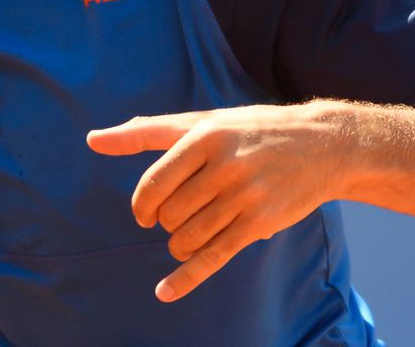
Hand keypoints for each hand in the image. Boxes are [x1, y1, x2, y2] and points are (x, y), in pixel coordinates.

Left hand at [86, 102, 350, 302]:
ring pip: (188, 238)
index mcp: (205, 137)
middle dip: (166, 223)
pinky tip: (164, 292)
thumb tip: (92, 139)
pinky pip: (214, 257)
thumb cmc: (251, 131)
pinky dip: (185, 278)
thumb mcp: (203, 122)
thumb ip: (146, 131)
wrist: (323, 145)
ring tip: (191, 233)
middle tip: (179, 216)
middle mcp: (224, 166)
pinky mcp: (260, 223)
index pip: (154, 183)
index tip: (145, 214)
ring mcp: (244, 196)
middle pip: (170, 214)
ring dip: (180, 244)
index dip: (142, 205)